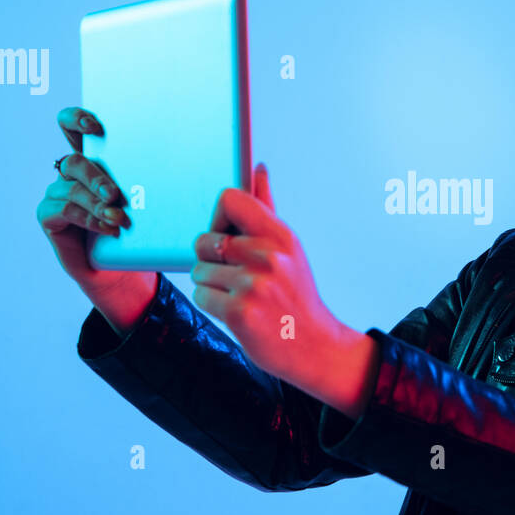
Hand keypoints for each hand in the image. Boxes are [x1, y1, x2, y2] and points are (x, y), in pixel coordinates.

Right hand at [36, 107, 141, 298]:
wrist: (119, 270)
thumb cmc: (135, 232)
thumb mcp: (144, 202)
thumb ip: (145, 181)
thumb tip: (171, 164)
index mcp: (92, 162)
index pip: (72, 128)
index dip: (76, 119)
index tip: (93, 126)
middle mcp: (71, 175)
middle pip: (74, 161)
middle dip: (95, 176)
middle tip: (115, 194)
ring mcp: (57, 194)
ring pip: (71, 188)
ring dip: (97, 204)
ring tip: (118, 219)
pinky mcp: (48, 216)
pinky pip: (64, 210)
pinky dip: (89, 219)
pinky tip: (107, 229)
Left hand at [190, 164, 353, 395]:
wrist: (314, 346)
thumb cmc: (296, 295)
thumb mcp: (288, 249)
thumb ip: (266, 209)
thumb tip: (258, 169)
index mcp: (280, 235)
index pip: (229, 199)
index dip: (218, 218)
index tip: (227, 237)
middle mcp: (269, 256)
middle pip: (204, 239)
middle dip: (209, 259)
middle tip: (233, 275)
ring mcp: (254, 284)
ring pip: (199, 271)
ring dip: (211, 285)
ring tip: (239, 296)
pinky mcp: (240, 312)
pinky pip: (201, 296)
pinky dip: (212, 305)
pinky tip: (236, 311)